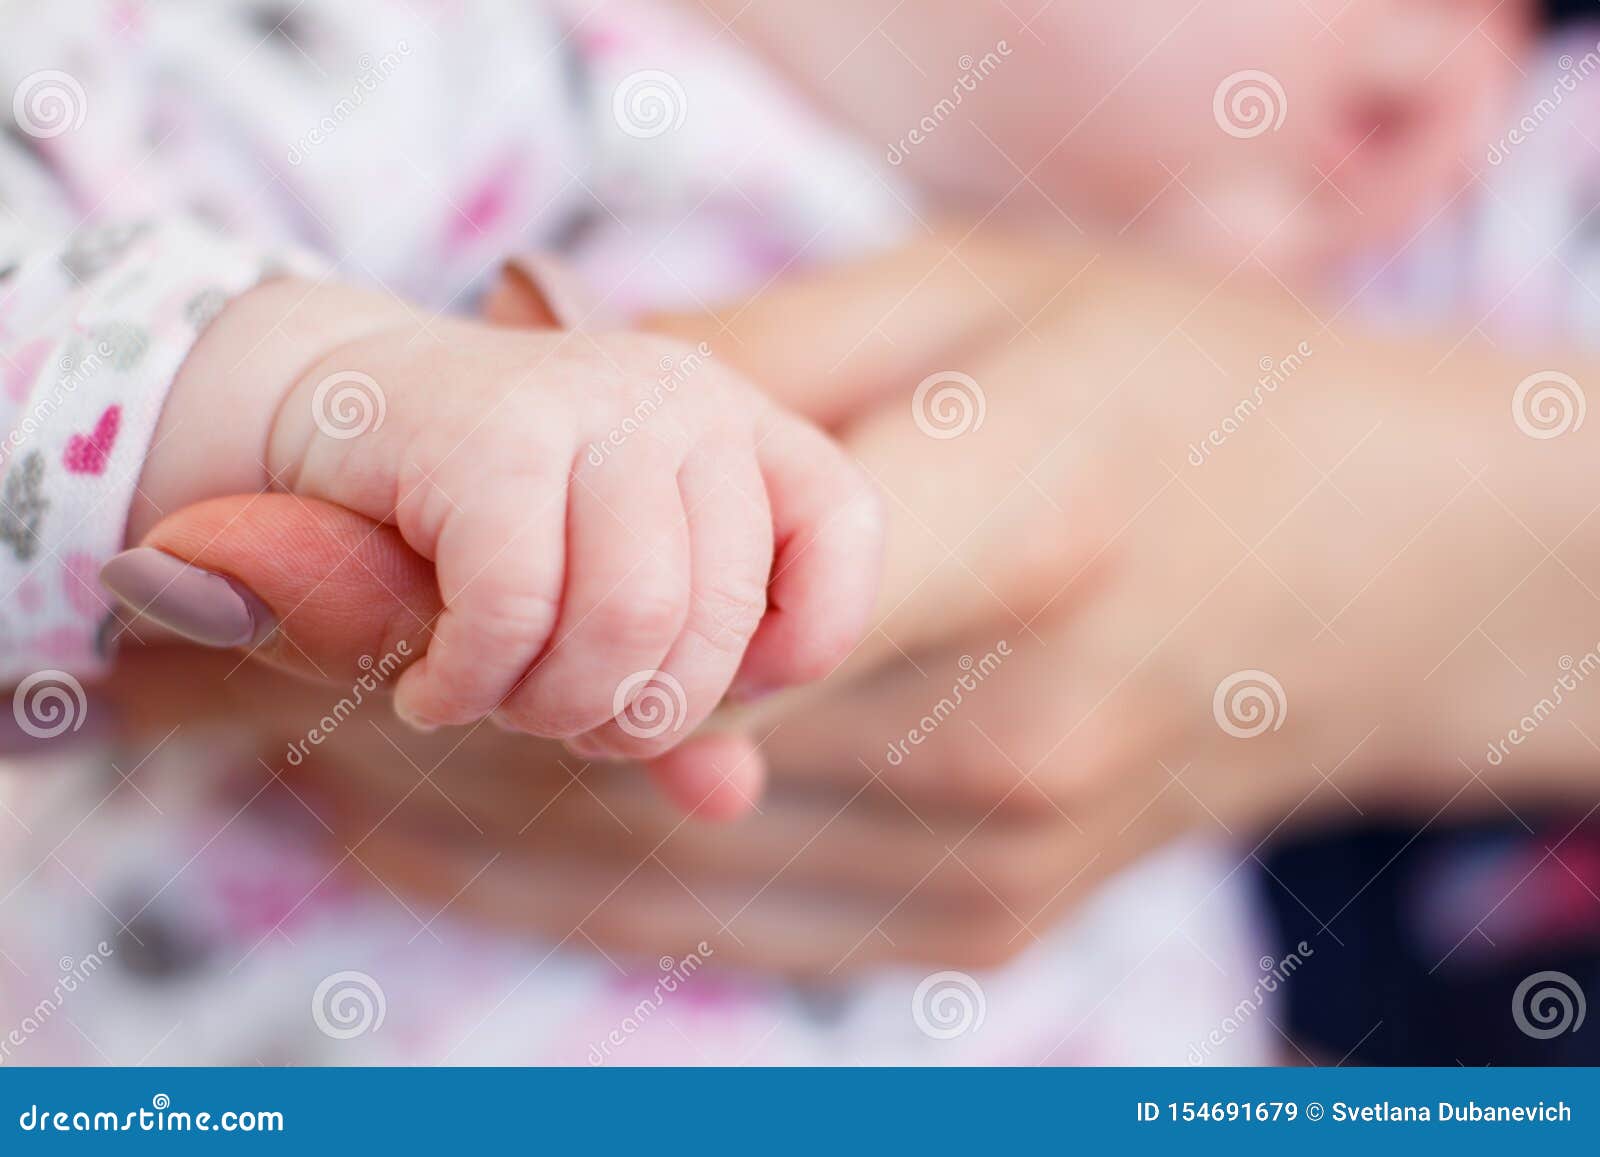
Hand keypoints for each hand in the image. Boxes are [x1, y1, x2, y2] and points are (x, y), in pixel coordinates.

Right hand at [119, 278, 884, 812]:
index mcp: (737, 427)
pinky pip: (516, 606)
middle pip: (717, 613)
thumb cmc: (479, 536)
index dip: (798, 638)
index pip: (845, 526)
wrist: (324, 423)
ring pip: (630, 615)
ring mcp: (590, 399)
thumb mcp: (593, 615)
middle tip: (549, 717)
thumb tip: (731, 799)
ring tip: (494, 699)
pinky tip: (430, 691)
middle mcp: (682, 397)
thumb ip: (673, 702)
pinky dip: (468, 686)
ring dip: (551, 705)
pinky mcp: (487, 429)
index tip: (700, 685)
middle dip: (631, 715)